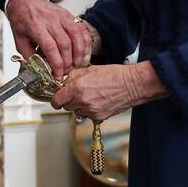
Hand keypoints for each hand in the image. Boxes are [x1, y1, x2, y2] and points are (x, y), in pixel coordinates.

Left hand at [6, 0, 88, 76]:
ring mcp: (61, 16)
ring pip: (76, 35)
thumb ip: (30, 56)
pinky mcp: (68, 15)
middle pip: (65, 44)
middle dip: (68, 62)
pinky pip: (80, 28)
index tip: (58, 75)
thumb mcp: (19, 40)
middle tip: (66, 72)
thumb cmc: (22, 20)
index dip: (57, 63)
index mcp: (35, 27)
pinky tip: (83, 51)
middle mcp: (50, 20)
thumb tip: (41, 70)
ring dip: (79, 53)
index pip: (50, 48)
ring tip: (77, 64)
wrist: (24, 1)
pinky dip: (84, 41)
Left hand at [50, 62, 166, 121]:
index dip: (55, 99)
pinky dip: (91, 110)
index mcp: (77, 88)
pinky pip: (89, 116)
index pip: (56, 100)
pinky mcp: (99, 117)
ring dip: (80, 106)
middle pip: (66, 106)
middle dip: (69, 101)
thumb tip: (63, 82)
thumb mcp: (89, 69)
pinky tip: (99, 101)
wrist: (132, 85)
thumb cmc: (114, 74)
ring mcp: (91, 111)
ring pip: (77, 111)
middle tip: (77, 94)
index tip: (57, 98)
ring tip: (92, 96)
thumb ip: (73, 76)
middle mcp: (82, 101)